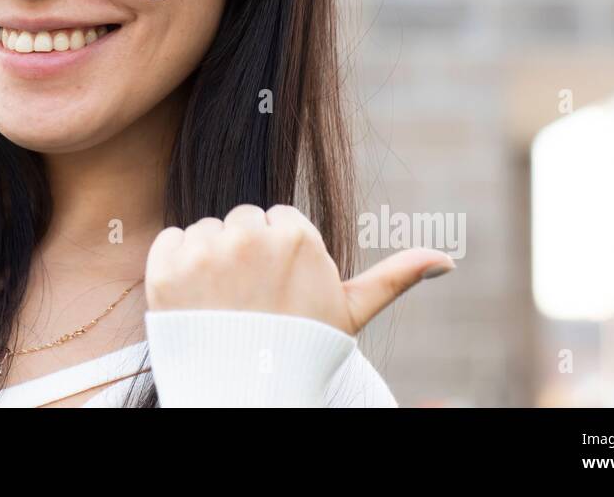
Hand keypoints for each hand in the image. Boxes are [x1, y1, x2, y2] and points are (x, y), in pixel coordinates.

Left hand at [145, 203, 454, 335]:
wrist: (247, 394)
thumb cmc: (303, 352)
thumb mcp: (350, 313)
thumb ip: (394, 276)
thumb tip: (447, 259)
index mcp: (295, 236)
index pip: (277, 219)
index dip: (278, 255)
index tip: (280, 291)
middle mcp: (249, 235)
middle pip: (241, 221)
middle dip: (245, 254)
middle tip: (251, 302)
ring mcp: (204, 251)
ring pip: (206, 230)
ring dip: (209, 260)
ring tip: (224, 305)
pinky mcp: (166, 266)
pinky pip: (169, 241)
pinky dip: (175, 266)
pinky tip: (194, 299)